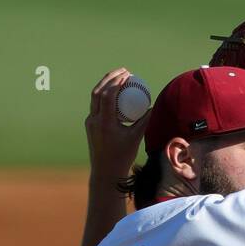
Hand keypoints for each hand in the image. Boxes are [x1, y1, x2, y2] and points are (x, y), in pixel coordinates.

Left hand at [85, 68, 149, 182]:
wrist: (106, 173)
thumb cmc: (123, 157)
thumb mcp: (135, 138)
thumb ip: (145, 121)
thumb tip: (154, 107)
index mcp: (105, 123)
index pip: (108, 95)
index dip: (117, 82)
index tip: (128, 75)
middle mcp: (94, 120)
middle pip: (98, 91)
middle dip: (110, 78)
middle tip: (123, 71)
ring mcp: (90, 122)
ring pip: (95, 97)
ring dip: (105, 84)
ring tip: (118, 78)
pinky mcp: (90, 125)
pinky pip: (96, 105)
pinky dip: (104, 96)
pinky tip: (113, 94)